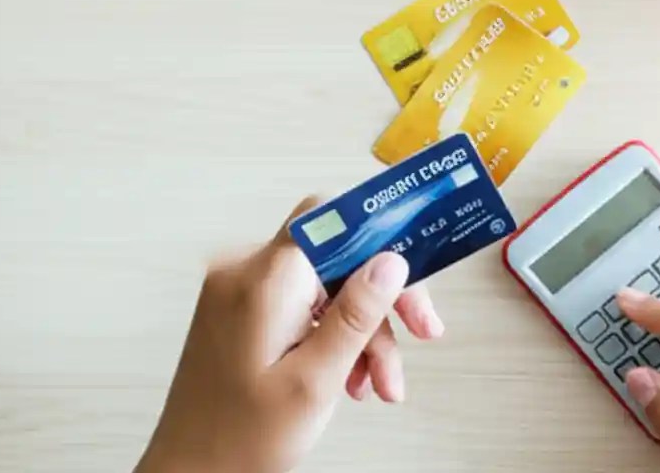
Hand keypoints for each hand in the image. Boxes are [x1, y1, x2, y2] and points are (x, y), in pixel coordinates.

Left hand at [136, 197, 444, 472]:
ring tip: (379, 382)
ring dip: (364, 330)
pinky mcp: (244, 313)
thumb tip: (391, 262)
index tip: (418, 247)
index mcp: (263, 283)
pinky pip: (307, 305)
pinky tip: (351, 376)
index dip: (381, 228)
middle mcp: (247, 275)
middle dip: (384, 297)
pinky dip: (335, 336)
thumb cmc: (237, 443)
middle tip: (422, 329)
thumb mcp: (314, 382)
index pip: (332, 216)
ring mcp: (243, 293)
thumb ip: (355, 316)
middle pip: (340, 255)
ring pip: (330, 286)